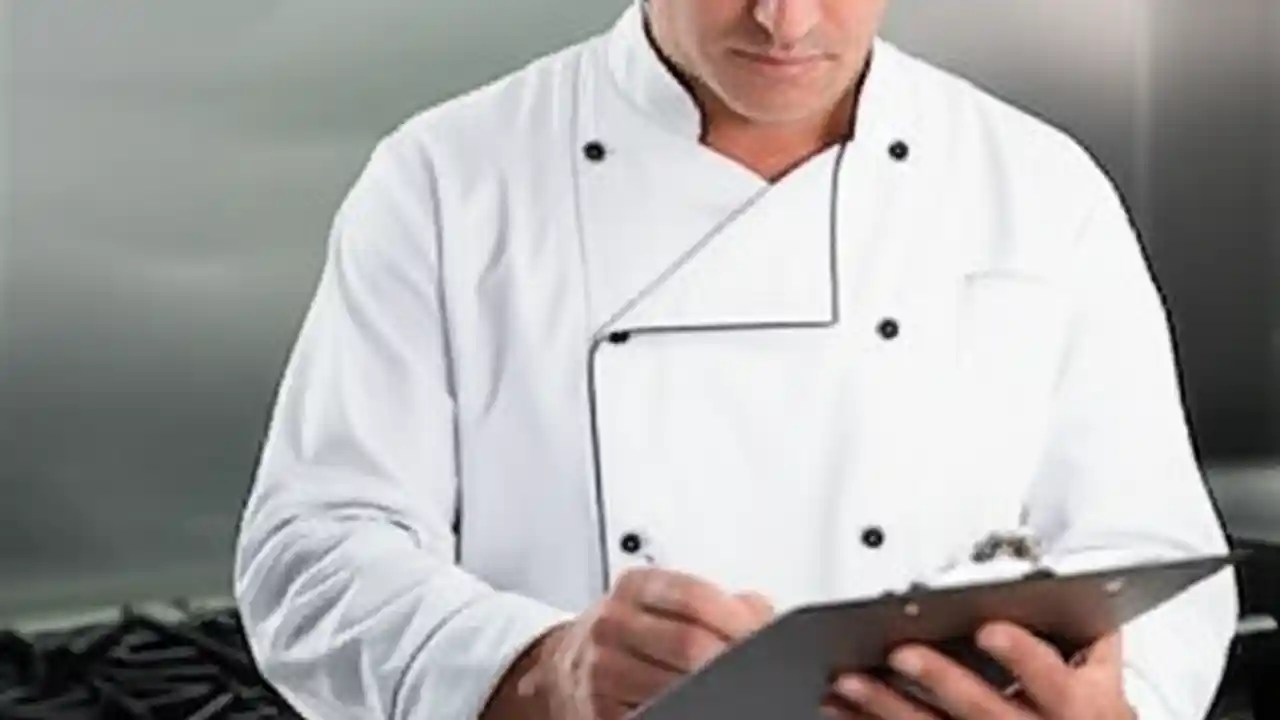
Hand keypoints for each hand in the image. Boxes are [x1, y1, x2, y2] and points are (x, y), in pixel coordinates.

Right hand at [484, 567, 773, 719]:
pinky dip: (686, 714)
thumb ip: (720, 603)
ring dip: (715, 695)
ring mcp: (603, 670)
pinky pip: (653, 715)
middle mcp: (612, 625)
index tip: (764, 637)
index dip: (736, 618)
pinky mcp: (600, 711)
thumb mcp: (665, 600)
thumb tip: (765, 617)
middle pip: (689, 644)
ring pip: (674, 688)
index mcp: (634, 588)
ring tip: (740, 695)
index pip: (694, 597)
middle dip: (732, 662)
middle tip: (759, 672)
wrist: (567, 664)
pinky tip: (702, 708)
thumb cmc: (630, 630)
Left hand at [826, 622, 1135, 719]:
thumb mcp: (1105, 684)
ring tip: (847, 682)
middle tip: (901, 652)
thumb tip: (1077, 588)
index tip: (987, 629)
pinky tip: (842, 710)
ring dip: (886, 707)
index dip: (1021, 654)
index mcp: (1075, 706)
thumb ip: (1088, 639)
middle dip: (939, 679)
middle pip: (982, 709)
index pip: (1050, 678)